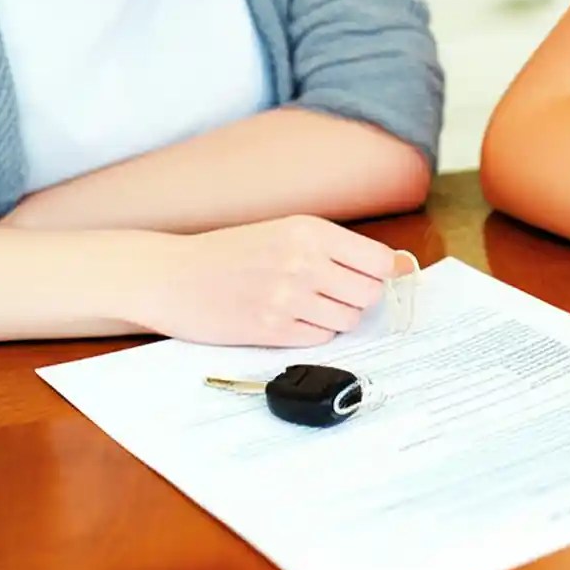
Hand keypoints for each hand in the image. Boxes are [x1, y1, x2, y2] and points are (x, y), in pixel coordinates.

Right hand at [130, 215, 404, 346]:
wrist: (173, 275)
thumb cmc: (231, 253)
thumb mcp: (284, 232)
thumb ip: (338, 248)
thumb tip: (396, 265)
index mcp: (309, 231)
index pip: (378, 261)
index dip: (379, 274)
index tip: (366, 278)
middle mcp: (303, 261)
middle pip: (369, 295)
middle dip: (357, 299)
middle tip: (331, 294)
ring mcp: (288, 297)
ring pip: (348, 320)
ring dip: (335, 318)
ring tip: (305, 305)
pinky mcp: (272, 329)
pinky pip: (321, 338)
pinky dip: (312, 332)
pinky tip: (288, 318)